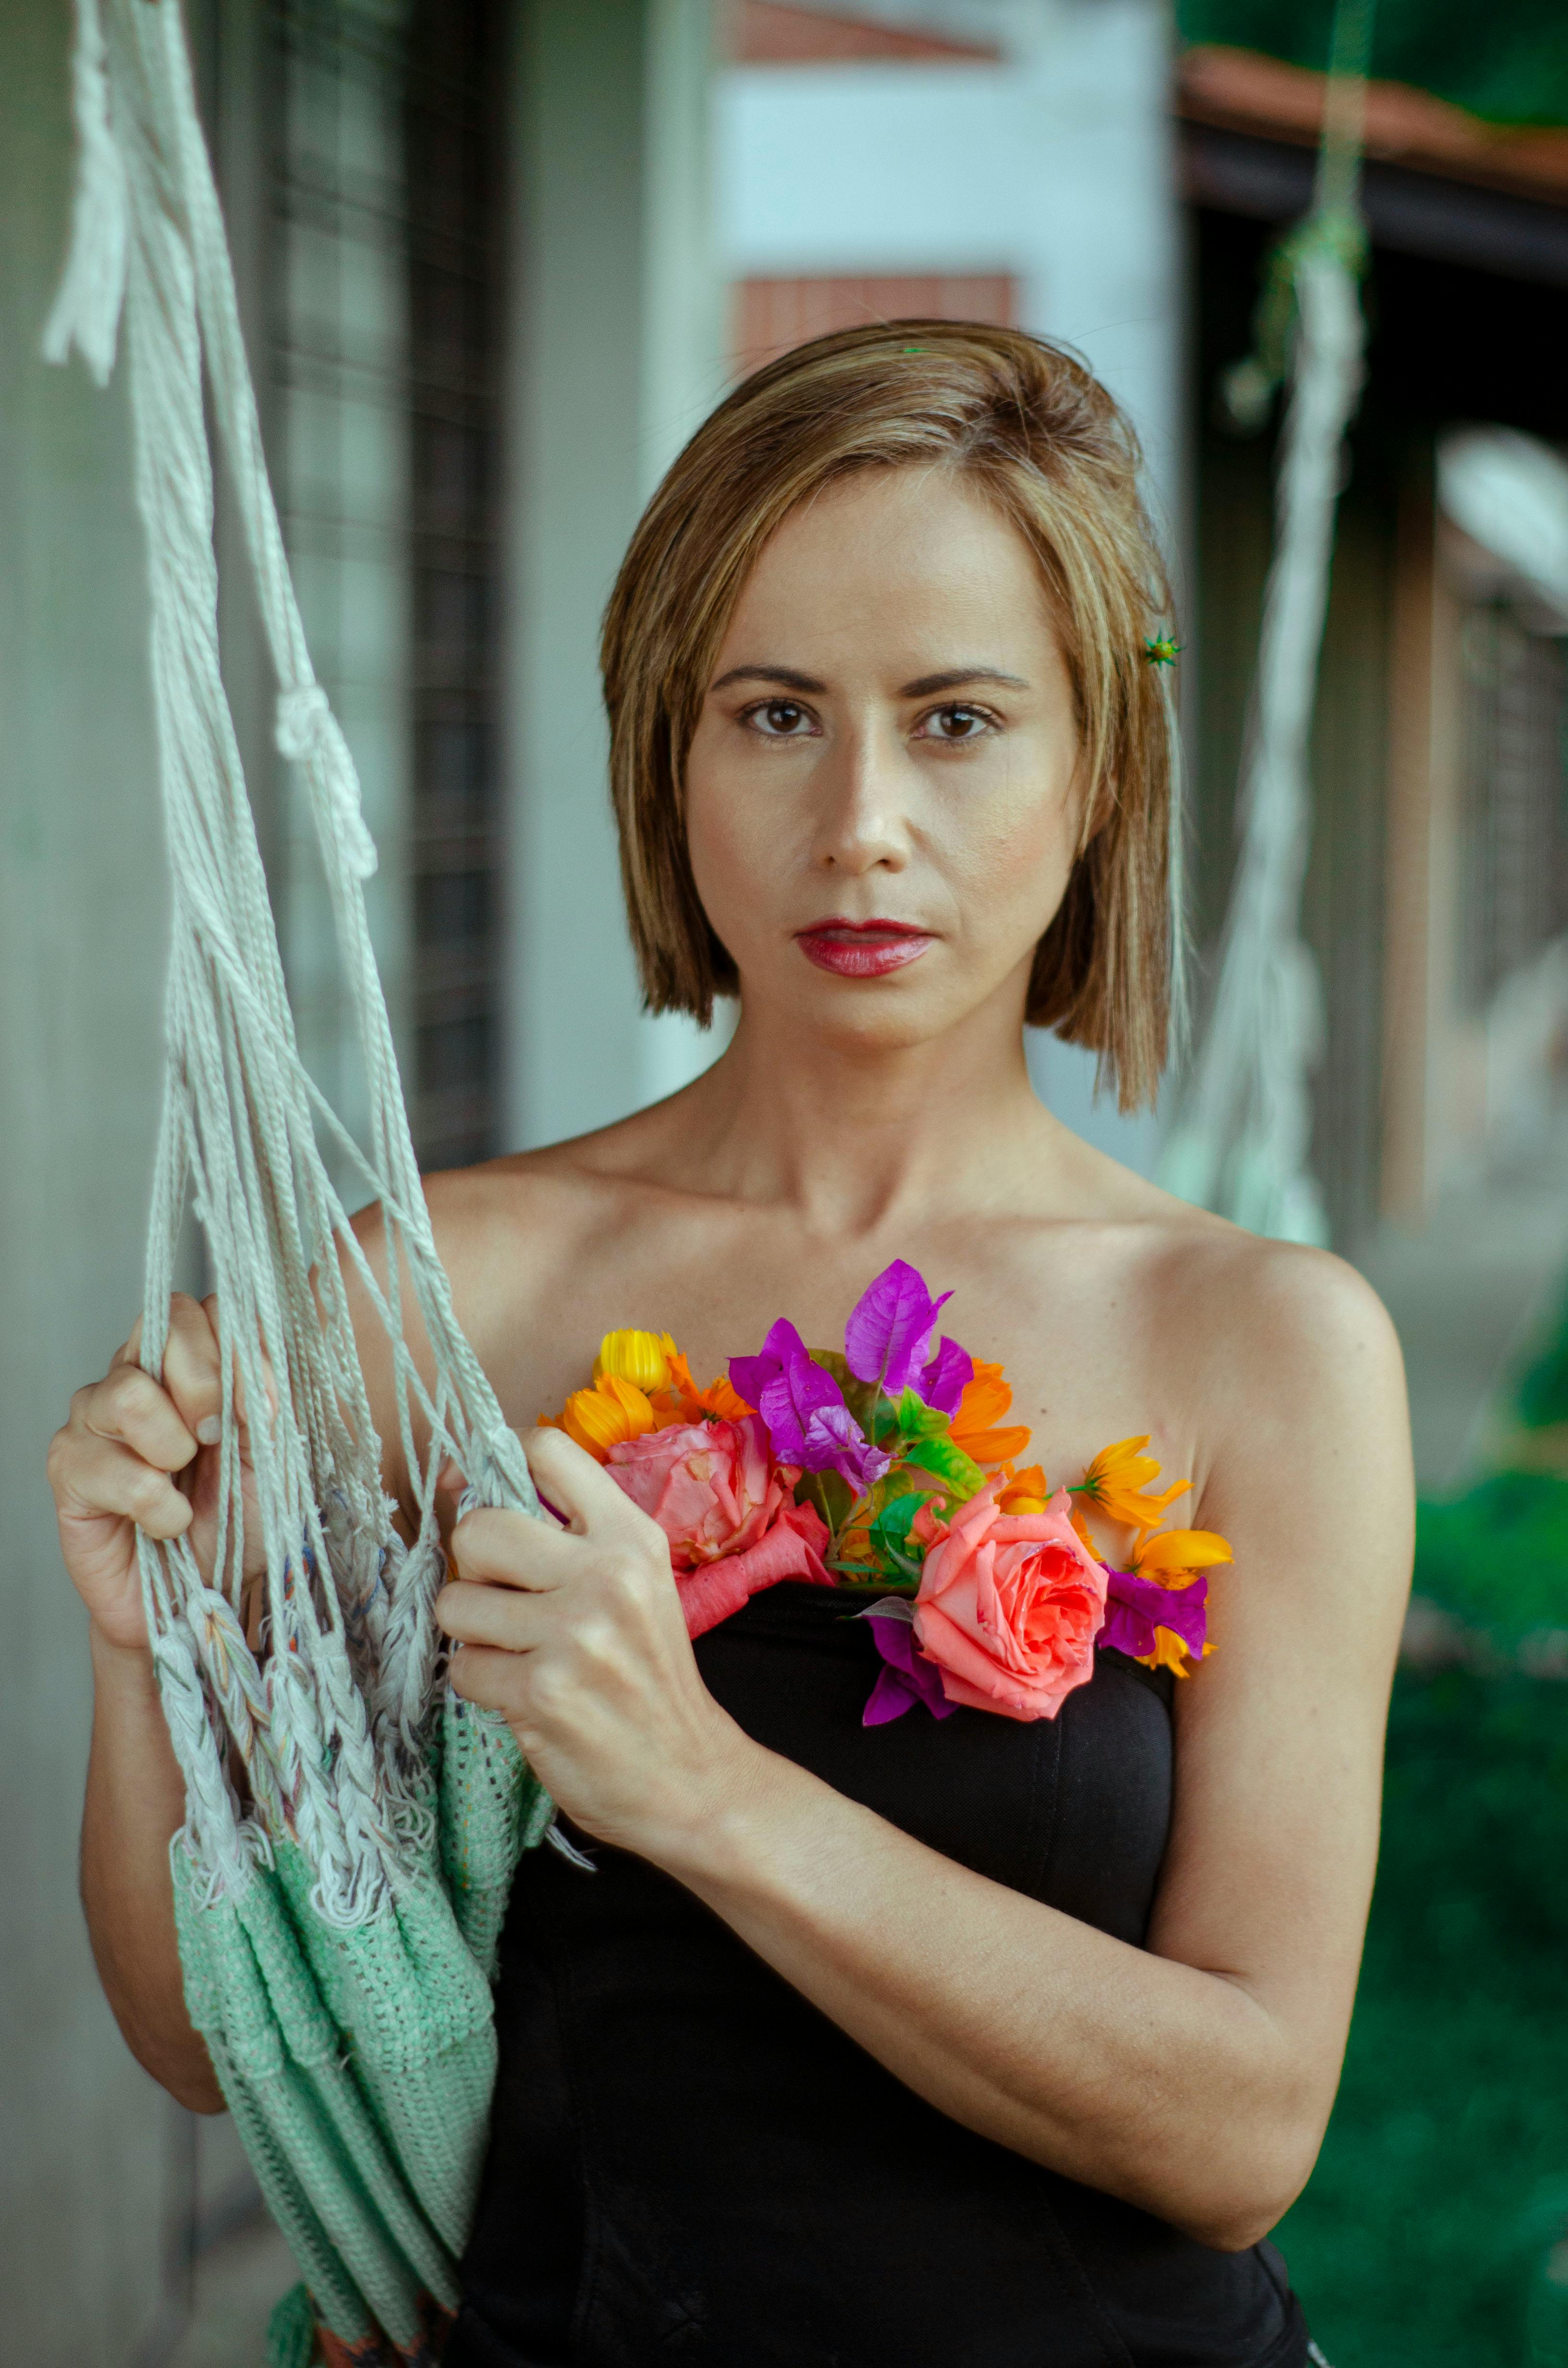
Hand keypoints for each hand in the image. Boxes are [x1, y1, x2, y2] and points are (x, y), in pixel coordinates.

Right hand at [47, 1293, 266, 1654]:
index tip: (249, 1406)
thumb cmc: (237, 1519)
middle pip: (164, 1329)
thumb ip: (265, 1394)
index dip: (231, 1349)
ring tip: (183, 1487)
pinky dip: (157, 1507)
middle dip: (206, 1391)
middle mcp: (133, 1376)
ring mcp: (91, 1418)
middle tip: (214, 1445)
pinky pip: (116, 1470)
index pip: (197, 1308)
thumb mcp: (272, 1452)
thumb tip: (264, 1338)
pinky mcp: (67, 1469)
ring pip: (129, 1393)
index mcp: (184, 1363)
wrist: (205, 1595)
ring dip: (174, 1451)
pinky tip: (163, 1524)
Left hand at [436, 1426, 757, 1858]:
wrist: (690, 1777)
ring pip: (456, 1601)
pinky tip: (523, 1695)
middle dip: (474, 1567)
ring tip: (518, 1652)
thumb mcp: (636, 1584)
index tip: (484, 1498)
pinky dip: (481, 1683)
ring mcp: (574, 1634)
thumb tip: (459, 1481)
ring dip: (473, 1632)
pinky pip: (463, 1665)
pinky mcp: (541, 1692)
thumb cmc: (648, 1676)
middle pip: (479, 1527)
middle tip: (506, 1600)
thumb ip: (569, 1534)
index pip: (546, 1450)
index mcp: (631, 1537)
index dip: (494, 1465)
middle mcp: (607, 1574)